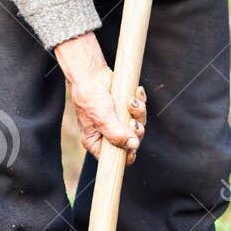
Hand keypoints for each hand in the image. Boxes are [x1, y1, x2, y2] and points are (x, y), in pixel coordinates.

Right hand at [54, 32, 146, 163]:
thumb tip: (133, 144)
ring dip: (139, 113)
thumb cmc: (90, 97)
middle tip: (132, 121)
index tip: (133, 144)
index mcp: (97, 141)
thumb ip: (116, 134)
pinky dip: (140, 101)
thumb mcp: (102, 118)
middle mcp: (108, 132)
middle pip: (131, 141)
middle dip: (136, 130)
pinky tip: (136, 93)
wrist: (90, 73)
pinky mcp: (126, 107)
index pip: (115, 158)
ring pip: (138, 124)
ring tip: (131, 102)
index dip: (127, 153)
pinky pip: (139, 109)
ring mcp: (118, 120)